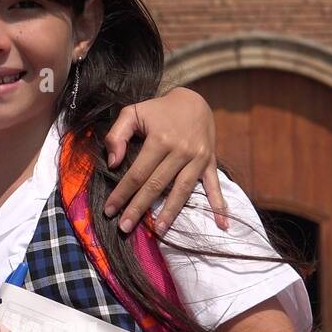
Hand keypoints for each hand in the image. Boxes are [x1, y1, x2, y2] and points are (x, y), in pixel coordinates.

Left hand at [103, 86, 227, 234]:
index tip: (109, 210)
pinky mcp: (210, 162)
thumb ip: (117, 136)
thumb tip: (112, 163)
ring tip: (160, 230)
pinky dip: (219, 205)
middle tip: (124, 228)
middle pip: (156, 186)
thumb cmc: (157, 110)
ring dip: (171, 212)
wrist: (193, 100)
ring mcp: (198, 158)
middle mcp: (180, 151)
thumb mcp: (132, 113)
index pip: (137, 173)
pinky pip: (214, 186)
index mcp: (159, 140)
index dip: (122, 193)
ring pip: (182, 190)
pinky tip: (222, 224)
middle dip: (139, 208)